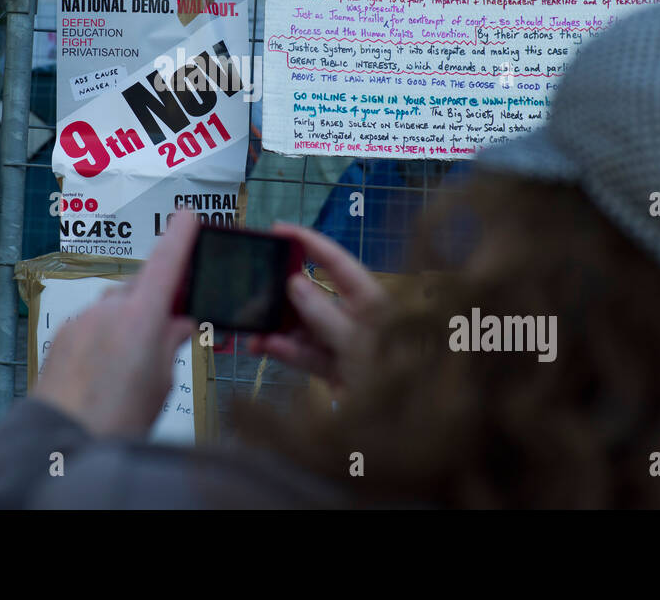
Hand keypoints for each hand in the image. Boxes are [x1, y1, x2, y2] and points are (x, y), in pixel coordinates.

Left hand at [33, 212, 197, 437]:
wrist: (61, 442)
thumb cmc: (116, 421)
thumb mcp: (161, 383)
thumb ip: (170, 345)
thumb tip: (178, 325)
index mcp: (141, 317)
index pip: (166, 262)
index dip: (179, 237)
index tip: (187, 216)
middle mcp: (109, 310)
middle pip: (141, 286)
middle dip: (159, 297)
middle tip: (175, 320)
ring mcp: (82, 321)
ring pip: (116, 306)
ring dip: (131, 320)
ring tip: (139, 361)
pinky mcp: (63, 337)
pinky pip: (93, 324)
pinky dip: (106, 335)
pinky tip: (109, 368)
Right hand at [247, 223, 389, 392]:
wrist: (408, 429)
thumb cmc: (394, 376)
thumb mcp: (357, 343)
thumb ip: (323, 315)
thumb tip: (294, 282)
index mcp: (371, 300)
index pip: (336, 262)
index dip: (309, 243)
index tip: (277, 230)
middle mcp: (357, 318)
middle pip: (314, 297)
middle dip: (283, 295)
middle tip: (253, 289)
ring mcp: (345, 345)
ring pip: (305, 329)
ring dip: (279, 329)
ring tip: (252, 332)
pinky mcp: (335, 371)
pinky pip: (307, 355)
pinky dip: (287, 352)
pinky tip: (267, 347)